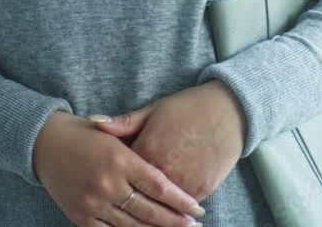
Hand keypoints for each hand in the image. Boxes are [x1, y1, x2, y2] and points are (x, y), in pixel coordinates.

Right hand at [32, 111, 205, 226]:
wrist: (43, 143)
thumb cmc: (82, 132)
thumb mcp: (109, 132)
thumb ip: (136, 146)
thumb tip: (164, 164)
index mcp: (118, 158)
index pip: (157, 185)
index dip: (179, 200)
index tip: (197, 207)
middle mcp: (107, 182)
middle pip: (149, 210)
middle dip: (175, 221)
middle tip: (194, 225)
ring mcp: (93, 202)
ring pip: (132, 225)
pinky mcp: (80, 216)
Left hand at [88, 82, 246, 203]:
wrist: (227, 110)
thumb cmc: (187, 107)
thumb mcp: (154, 109)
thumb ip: (124, 123)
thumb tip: (93, 122)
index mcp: (148, 149)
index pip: (122, 174)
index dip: (113, 179)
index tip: (103, 183)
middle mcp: (164, 170)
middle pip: (138, 197)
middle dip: (127, 205)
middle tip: (116, 208)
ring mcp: (184, 183)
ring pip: (160, 209)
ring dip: (150, 216)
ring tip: (140, 219)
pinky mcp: (202, 190)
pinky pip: (181, 208)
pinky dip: (172, 212)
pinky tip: (164, 216)